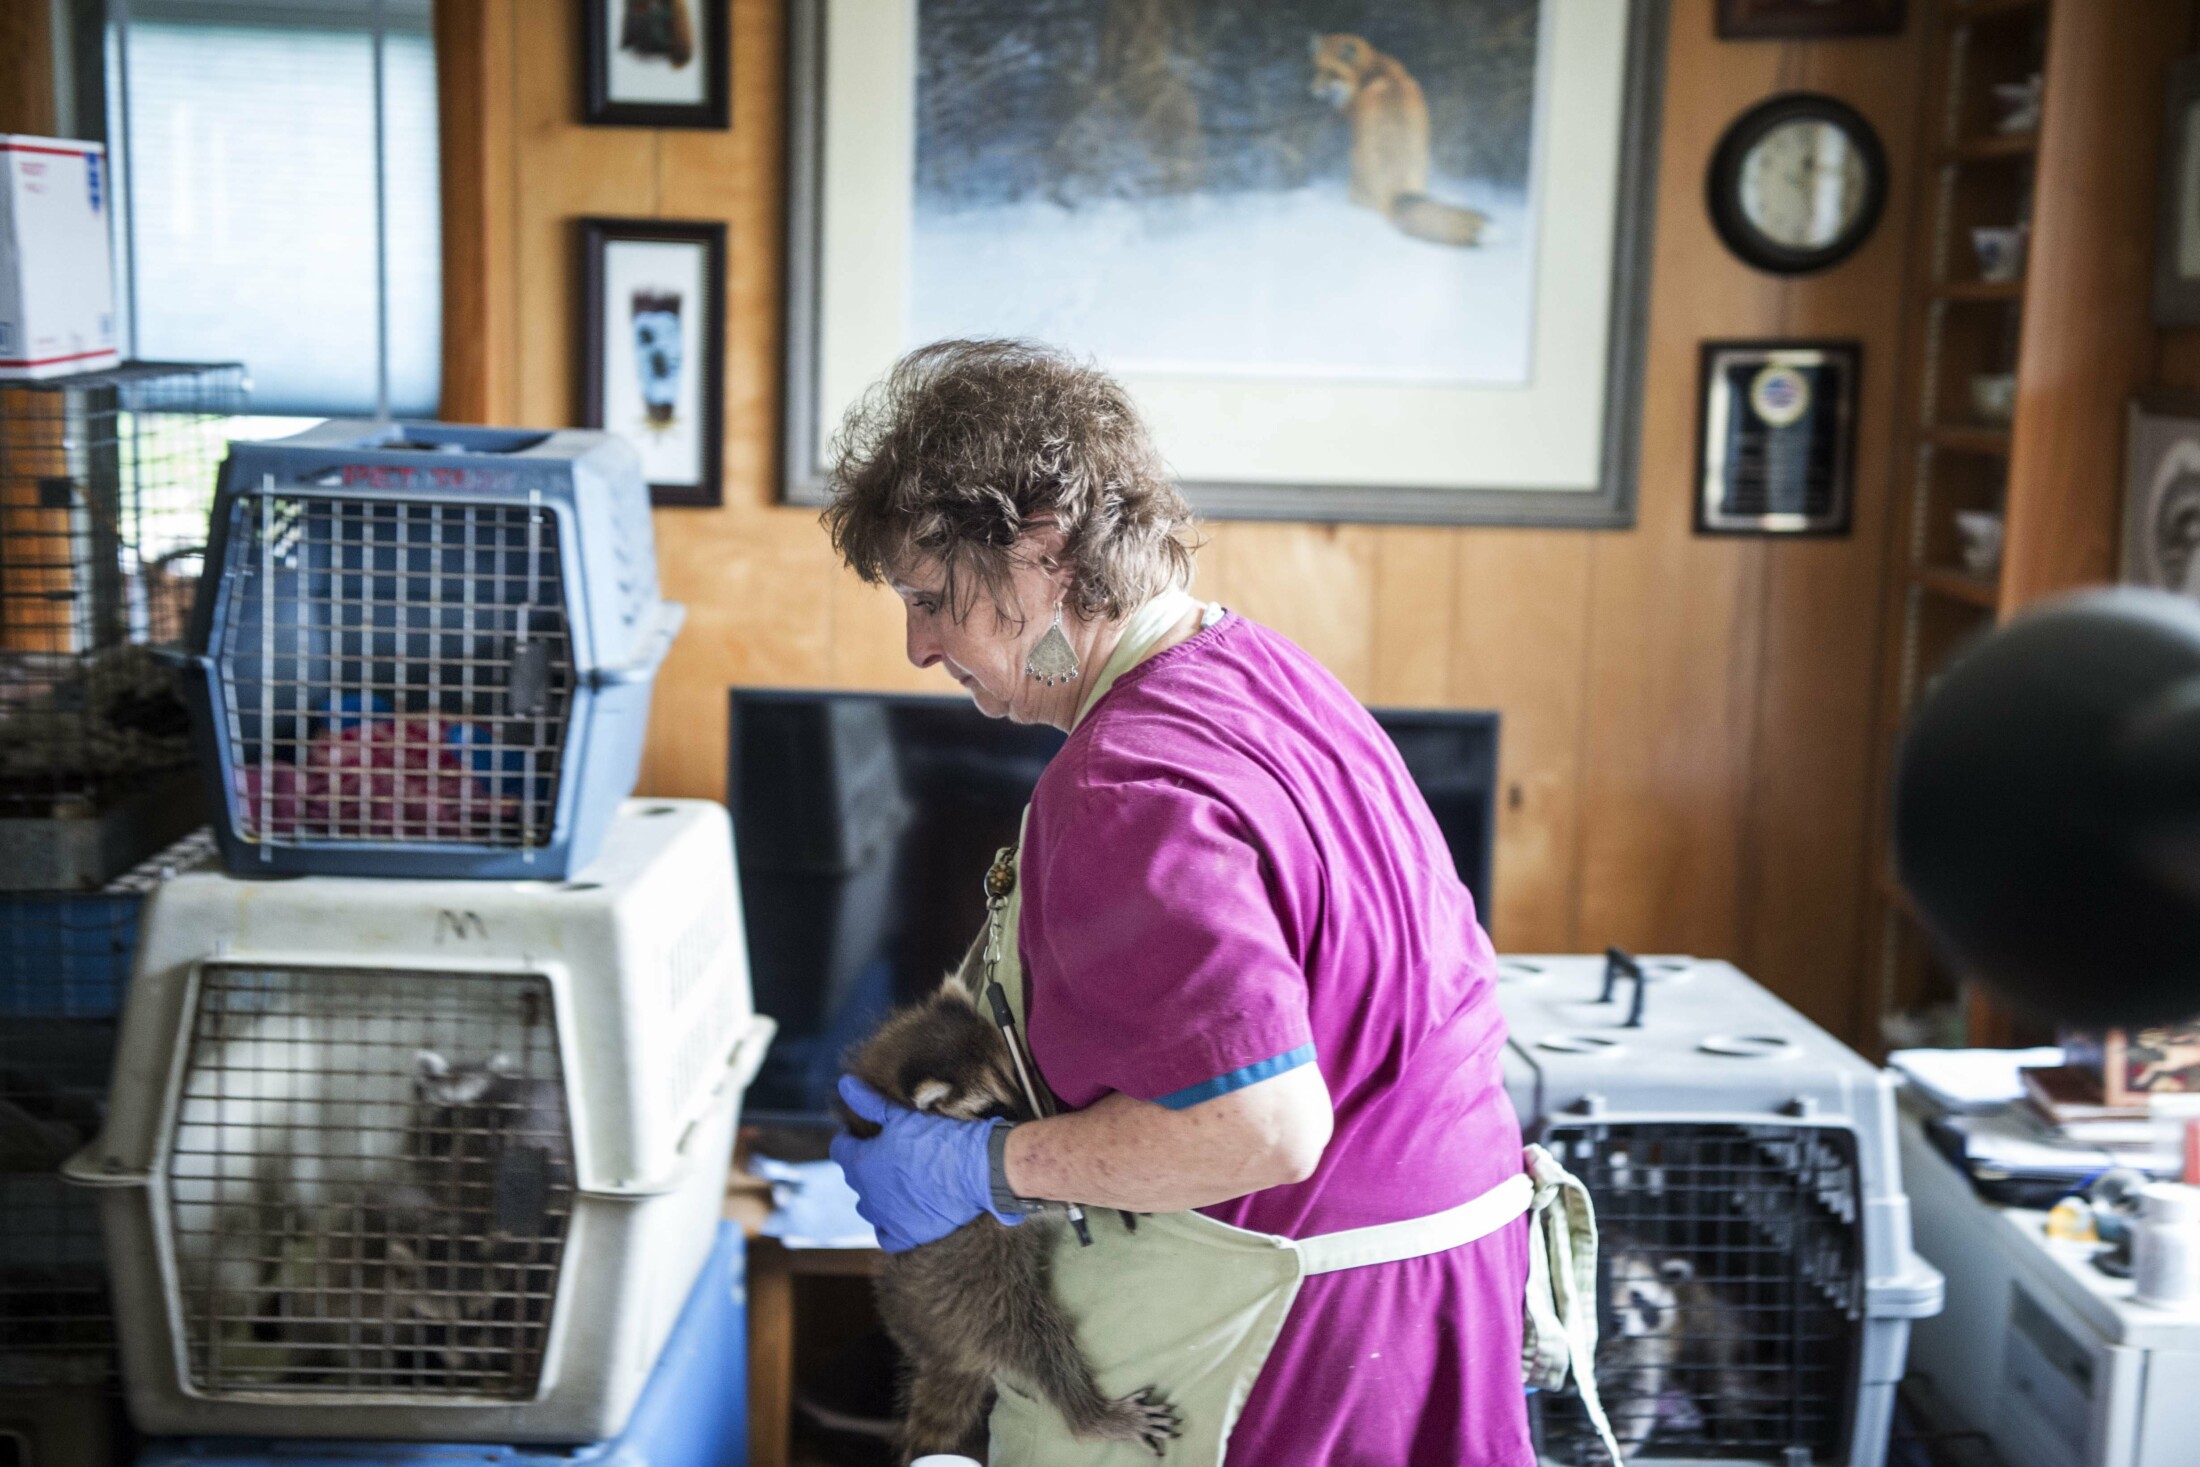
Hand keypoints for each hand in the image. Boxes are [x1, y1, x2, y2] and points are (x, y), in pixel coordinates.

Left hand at [828, 1076, 1021, 1252]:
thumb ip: (869, 1102)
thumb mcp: (901, 1116)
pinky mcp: (907, 1235)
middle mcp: (867, 1194)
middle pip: (853, 1177)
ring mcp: (886, 1218)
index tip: (862, 1132)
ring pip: (868, 1208)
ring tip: (895, 1181)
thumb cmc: (938, 1139)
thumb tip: (844, 1083)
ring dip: (875, 1195)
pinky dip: (889, 1226)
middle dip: (863, 1163)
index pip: (840, 1149)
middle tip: (885, 1152)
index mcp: (861, 1164)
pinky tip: (900, 1214)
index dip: (849, 1137)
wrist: (976, 1170)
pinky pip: (886, 1236)